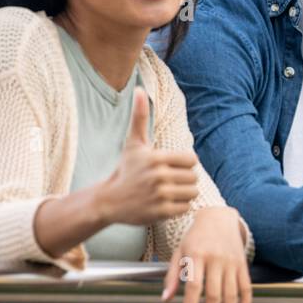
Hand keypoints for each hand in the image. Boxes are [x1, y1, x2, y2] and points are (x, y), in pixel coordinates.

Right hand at [95, 88, 200, 225]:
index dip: (184, 164)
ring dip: (183, 194)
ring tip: (168, 192)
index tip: (171, 167)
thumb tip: (139, 89)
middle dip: (184, 180)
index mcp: (156, 158)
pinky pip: (185, 208)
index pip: (191, 160)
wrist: (109, 201)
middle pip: (193, 177)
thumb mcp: (133, 144)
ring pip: (192, 193)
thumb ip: (139, 117)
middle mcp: (159, 176)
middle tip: (169, 181)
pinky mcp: (161, 213)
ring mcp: (160, 196)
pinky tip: (165, 203)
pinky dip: (179, 207)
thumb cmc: (126, 169)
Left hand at [162, 206, 252, 302]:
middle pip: (215, 295)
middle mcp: (217, 260)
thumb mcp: (179, 251)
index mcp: (197, 255)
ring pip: (232, 296)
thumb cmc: (195, 237)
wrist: (220, 217)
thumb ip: (172, 275)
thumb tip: (165, 298)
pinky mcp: (243, 266)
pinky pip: (247, 289)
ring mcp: (232, 263)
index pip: (194, 284)